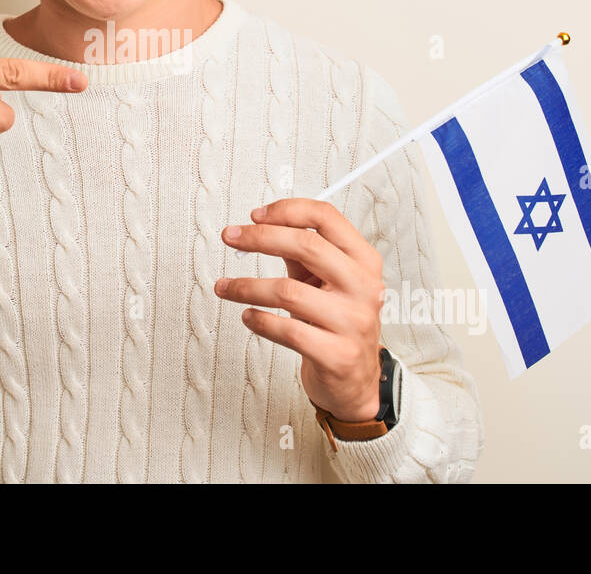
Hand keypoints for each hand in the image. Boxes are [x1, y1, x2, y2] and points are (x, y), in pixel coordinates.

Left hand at [215, 198, 384, 422]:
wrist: (357, 380)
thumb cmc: (337, 323)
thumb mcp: (325, 280)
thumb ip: (301, 252)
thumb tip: (261, 225)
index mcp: (364, 260)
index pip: (326, 218)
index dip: (286, 210)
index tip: (255, 216)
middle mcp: (364, 287)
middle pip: (306, 245)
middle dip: (260, 238)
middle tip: (231, 237)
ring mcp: (353, 322)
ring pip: (288, 291)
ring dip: (247, 286)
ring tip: (226, 287)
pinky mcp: (337, 355)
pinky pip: (287, 330)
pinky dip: (259, 321)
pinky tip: (248, 316)